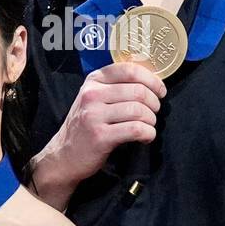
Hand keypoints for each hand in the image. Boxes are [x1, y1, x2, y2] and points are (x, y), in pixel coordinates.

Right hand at [32, 62, 166, 206]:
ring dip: (151, 120)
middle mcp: (92, 94)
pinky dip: (148, 134)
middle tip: (154, 112)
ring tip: (148, 126)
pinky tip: (145, 137)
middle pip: (138, 91)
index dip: (152, 79)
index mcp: (94, 80)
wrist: (64, 155)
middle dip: (154, 103)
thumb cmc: (86, 125)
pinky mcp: (100, 136)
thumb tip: (152, 81)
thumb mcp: (94, 98)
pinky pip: (135, 130)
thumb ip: (116, 86)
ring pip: (139, 110)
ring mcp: (94, 115)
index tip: (160, 91)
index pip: (130, 69)